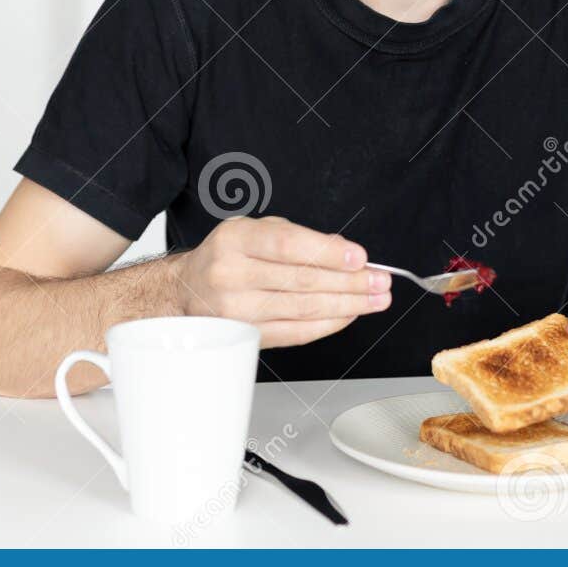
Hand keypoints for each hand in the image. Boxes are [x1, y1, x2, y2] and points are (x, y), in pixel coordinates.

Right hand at [170, 216, 390, 347]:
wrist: (187, 290)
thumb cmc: (228, 256)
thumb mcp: (256, 231)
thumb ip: (299, 238)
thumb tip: (344, 251)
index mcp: (235, 240)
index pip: (288, 246)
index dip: (328, 253)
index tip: (360, 258)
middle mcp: (231, 274)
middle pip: (302, 281)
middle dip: (350, 283)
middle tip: (380, 282)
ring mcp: (237, 310)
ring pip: (303, 309)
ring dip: (347, 305)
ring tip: (374, 299)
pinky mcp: (247, 335)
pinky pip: (295, 333)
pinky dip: (328, 325)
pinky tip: (349, 315)